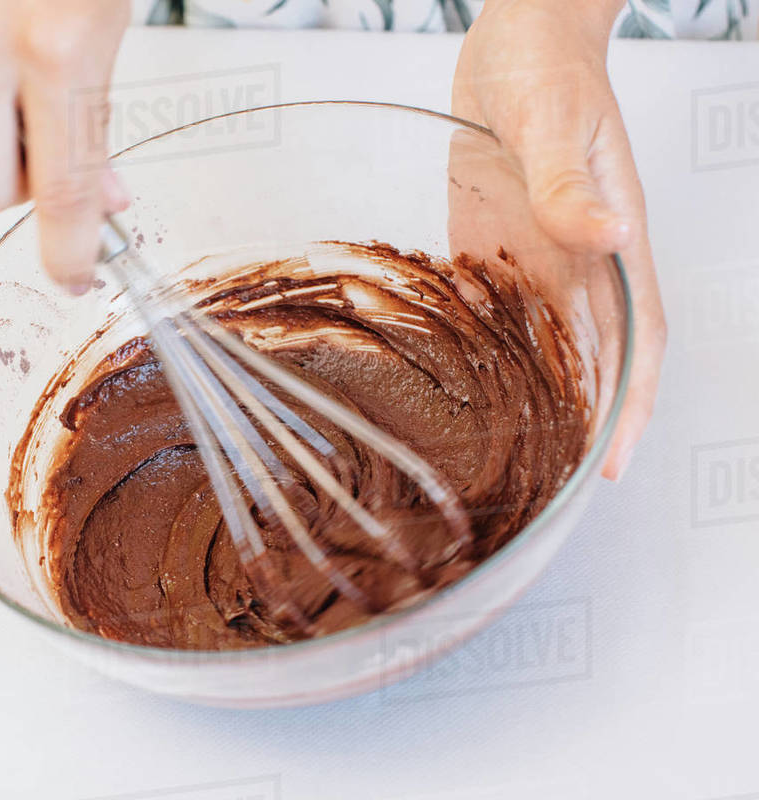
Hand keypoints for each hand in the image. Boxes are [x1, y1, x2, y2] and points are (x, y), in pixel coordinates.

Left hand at [452, 0, 665, 480]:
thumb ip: (569, 186)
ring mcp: (532, 255)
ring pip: (536, 343)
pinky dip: (477, 350)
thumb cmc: (549, 70)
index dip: (629, 403)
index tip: (611, 463)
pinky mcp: (489, 243)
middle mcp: (575, 261)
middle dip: (574, 422)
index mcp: (611, 241)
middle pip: (585, 358)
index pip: (633, 339)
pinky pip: (486, 308)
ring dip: (526, 398)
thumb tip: (609, 237)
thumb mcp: (556, 125)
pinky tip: (451, 386)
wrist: (513, 39)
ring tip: (499, 457)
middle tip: (545, 484)